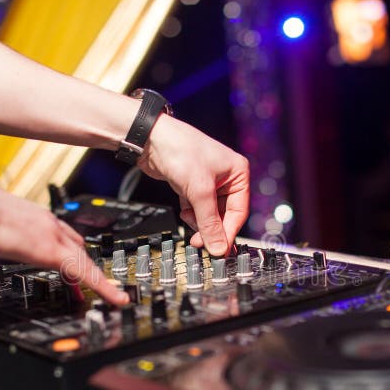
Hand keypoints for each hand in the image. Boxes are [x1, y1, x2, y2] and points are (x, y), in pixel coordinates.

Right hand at [0, 171, 127, 304]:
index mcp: (31, 217)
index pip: (60, 235)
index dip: (71, 252)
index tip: (76, 265)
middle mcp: (46, 222)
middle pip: (78, 247)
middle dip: (88, 267)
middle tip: (100, 285)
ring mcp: (52, 234)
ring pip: (85, 261)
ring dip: (99, 280)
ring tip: (114, 296)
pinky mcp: (51, 250)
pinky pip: (85, 272)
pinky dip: (101, 287)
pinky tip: (113, 297)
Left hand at [139, 115, 249, 255]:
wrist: (150, 139)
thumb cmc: (181, 151)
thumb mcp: (200, 191)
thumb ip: (209, 222)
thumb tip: (218, 248)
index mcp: (238, 173)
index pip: (239, 211)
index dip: (228, 232)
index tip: (218, 249)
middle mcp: (226, 177)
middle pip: (224, 215)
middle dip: (210, 228)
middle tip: (200, 242)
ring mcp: (209, 182)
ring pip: (209, 214)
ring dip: (199, 221)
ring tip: (188, 218)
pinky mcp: (193, 185)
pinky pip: (197, 208)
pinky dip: (191, 213)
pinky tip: (184, 211)